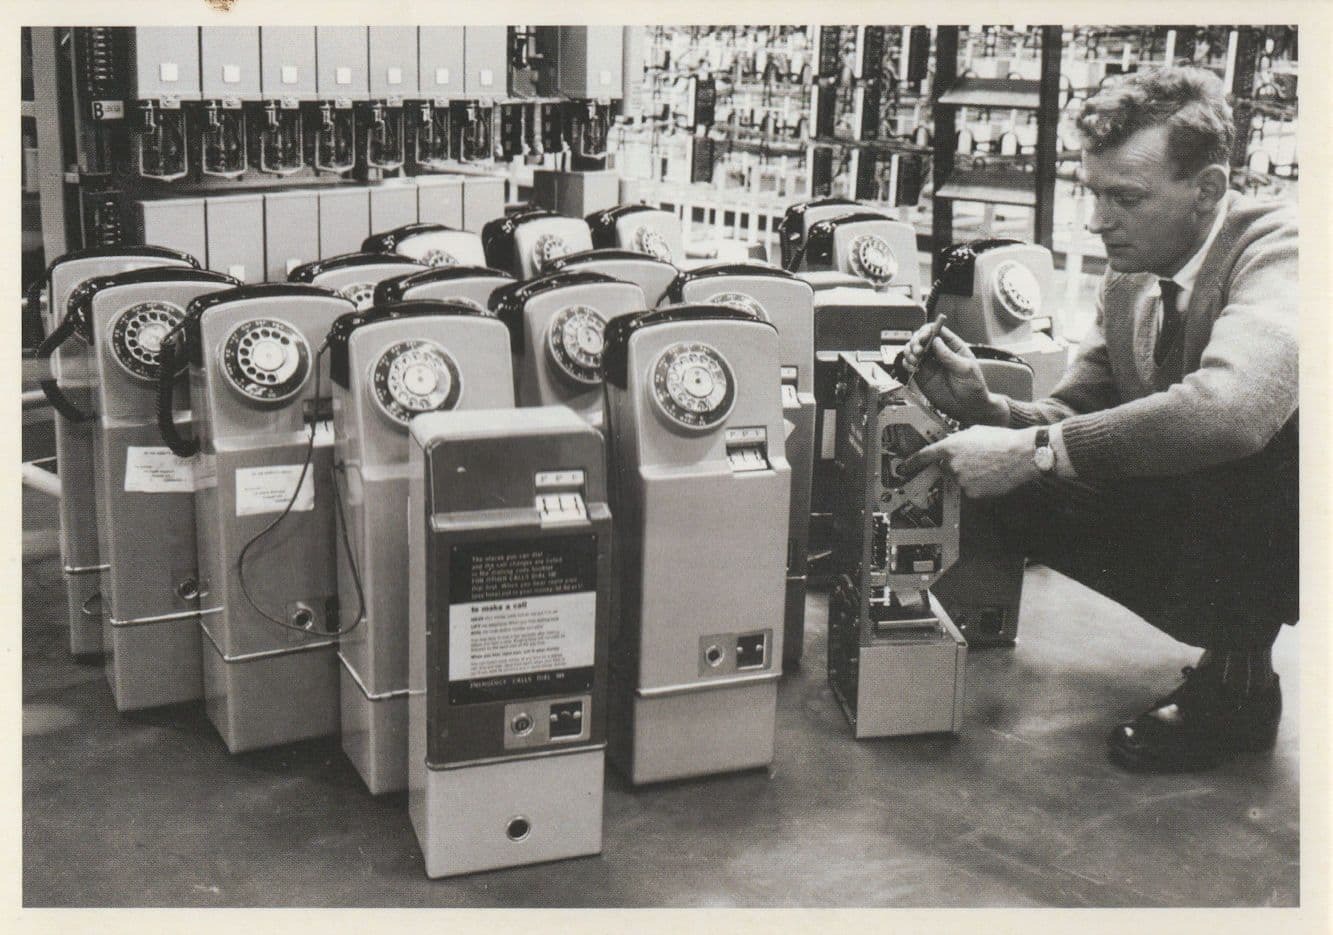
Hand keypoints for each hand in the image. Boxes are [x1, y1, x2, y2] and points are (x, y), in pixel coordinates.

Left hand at [900, 425, 1039, 497]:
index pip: (925, 455)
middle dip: (958, 465)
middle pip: (948, 468)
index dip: (913, 462)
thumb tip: (954, 445)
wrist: (1021, 454)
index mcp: (951, 447)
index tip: (905, 467)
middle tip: (977, 459)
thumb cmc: (1002, 440)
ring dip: (971, 474)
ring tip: (989, 465)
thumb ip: (959, 439)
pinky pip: (971, 489)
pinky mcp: (973, 493)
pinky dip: (979, 485)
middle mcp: (953, 465)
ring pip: (961, 479)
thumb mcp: (975, 431)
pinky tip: (992, 475)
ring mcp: (962, 480)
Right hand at [901, 324, 1007, 425]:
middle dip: (916, 341)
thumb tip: (936, 341)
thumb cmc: (973, 389)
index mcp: (953, 347)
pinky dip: (907, 363)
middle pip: (922, 338)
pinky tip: (912, 367)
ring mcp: (930, 364)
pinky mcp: (922, 376)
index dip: (928, 331)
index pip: (938, 331)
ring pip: (913, 350)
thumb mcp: (965, 370)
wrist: (969, 409)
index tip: (924, 337)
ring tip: (914, 359)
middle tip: (918, 351)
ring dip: (909, 351)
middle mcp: (939, 353)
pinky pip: (909, 365)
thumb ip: (949, 356)